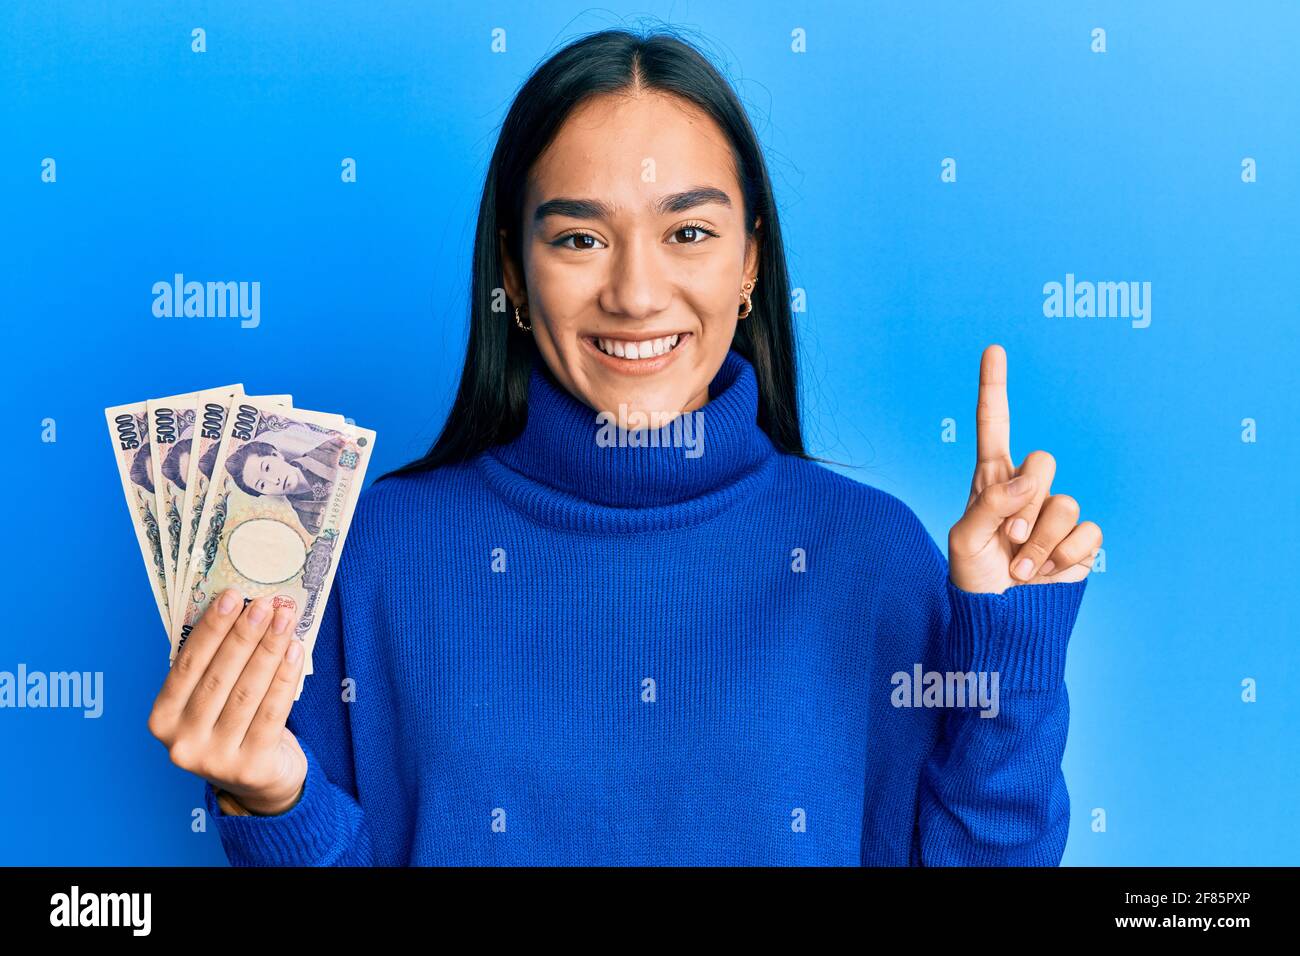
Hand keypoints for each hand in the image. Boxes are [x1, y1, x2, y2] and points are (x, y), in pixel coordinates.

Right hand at [148, 590, 307, 815]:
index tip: (231, 597)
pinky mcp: (250, 767)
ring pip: (248, 692)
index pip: (187, 666)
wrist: (259, 783)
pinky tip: (295, 651)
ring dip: (269, 650)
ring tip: (285, 620)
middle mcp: (182, 742)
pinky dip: (285, 677)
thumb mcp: (210, 702)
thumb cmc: (232, 727)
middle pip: (219, 677)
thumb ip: (214, 667)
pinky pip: (272, 712)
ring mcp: (215, 759)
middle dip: (245, 635)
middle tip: (266, 604)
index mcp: (162, 720)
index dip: (211, 629)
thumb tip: (239, 612)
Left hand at [947, 344, 1102, 594]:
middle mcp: (1026, 489)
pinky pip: (1086, 534)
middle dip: (1023, 503)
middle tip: (1007, 538)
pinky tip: (1044, 574)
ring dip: (1037, 544)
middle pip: (1043, 461)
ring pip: (1063, 503)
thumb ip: (991, 503)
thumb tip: (1030, 481)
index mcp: (991, 480)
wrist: (1000, 619)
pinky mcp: (1080, 541)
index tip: (994, 349)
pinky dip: (1062, 559)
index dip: (995, 387)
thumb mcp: (965, 539)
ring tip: (1020, 566)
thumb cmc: (974, 577)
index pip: (995, 426)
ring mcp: (1055, 513)